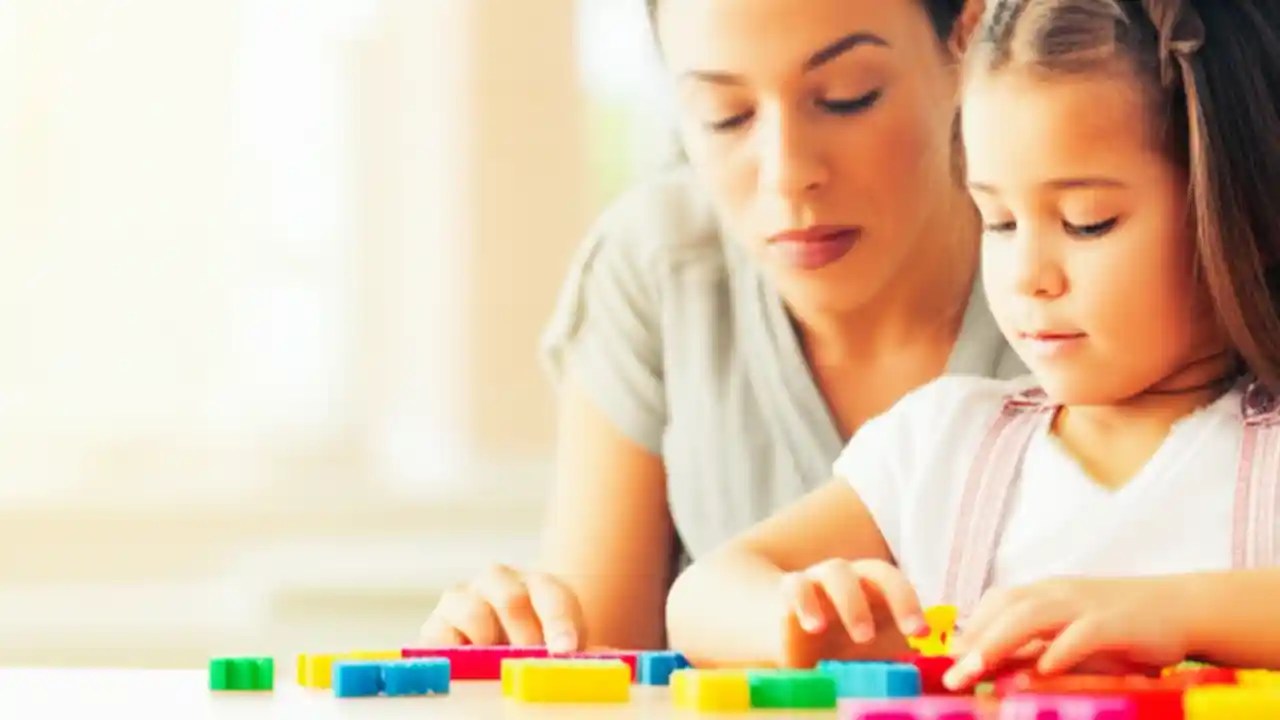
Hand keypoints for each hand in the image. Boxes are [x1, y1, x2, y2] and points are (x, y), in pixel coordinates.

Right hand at [419, 565, 584, 652]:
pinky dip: (448, 651)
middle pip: (511, 597)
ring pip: (469, 606)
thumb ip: (582, 653)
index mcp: (539, 585)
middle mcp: (499, 581)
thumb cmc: (539, 644)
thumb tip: (605, 659)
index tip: (565, 650)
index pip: (552, 596)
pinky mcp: (436, 625)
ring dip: (485, 638)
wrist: (502, 642)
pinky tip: (463, 666)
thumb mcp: (564, 646)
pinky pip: (436, 634)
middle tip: (531, 660)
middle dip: (524, 633)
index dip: (559, 623)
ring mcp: (463, 599)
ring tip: (496, 662)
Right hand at [778, 559, 928, 666]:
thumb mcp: (867, 654)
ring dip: (851, 602)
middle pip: (876, 570)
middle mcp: (853, 576)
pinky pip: (798, 586)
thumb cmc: (837, 644)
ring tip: (861, 636)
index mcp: (876, 587)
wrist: (788, 631)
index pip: (898, 584)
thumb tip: (918, 677)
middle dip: (890, 598)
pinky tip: (814, 627)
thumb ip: (890, 660)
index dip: (910, 603)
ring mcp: (821, 578)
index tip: (920, 633)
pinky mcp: (791, 588)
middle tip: (895, 635)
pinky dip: (807, 603)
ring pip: (837, 573)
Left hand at [943, 576, 1191, 689]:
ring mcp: (1086, 604)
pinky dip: (1061, 648)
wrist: (1181, 608)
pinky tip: (1044, 668)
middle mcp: (1058, 593)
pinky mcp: (1116, 622)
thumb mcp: (1070, 637)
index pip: (994, 604)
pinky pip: (1083, 632)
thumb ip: (1034, 650)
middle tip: (950, 674)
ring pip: (1032, 614)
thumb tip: (996, 672)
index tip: (943, 660)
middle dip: (973, 640)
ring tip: (976, 668)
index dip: (967, 630)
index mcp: (1044, 594)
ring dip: (1000, 641)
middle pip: (1004, 608)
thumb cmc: (1120, 629)